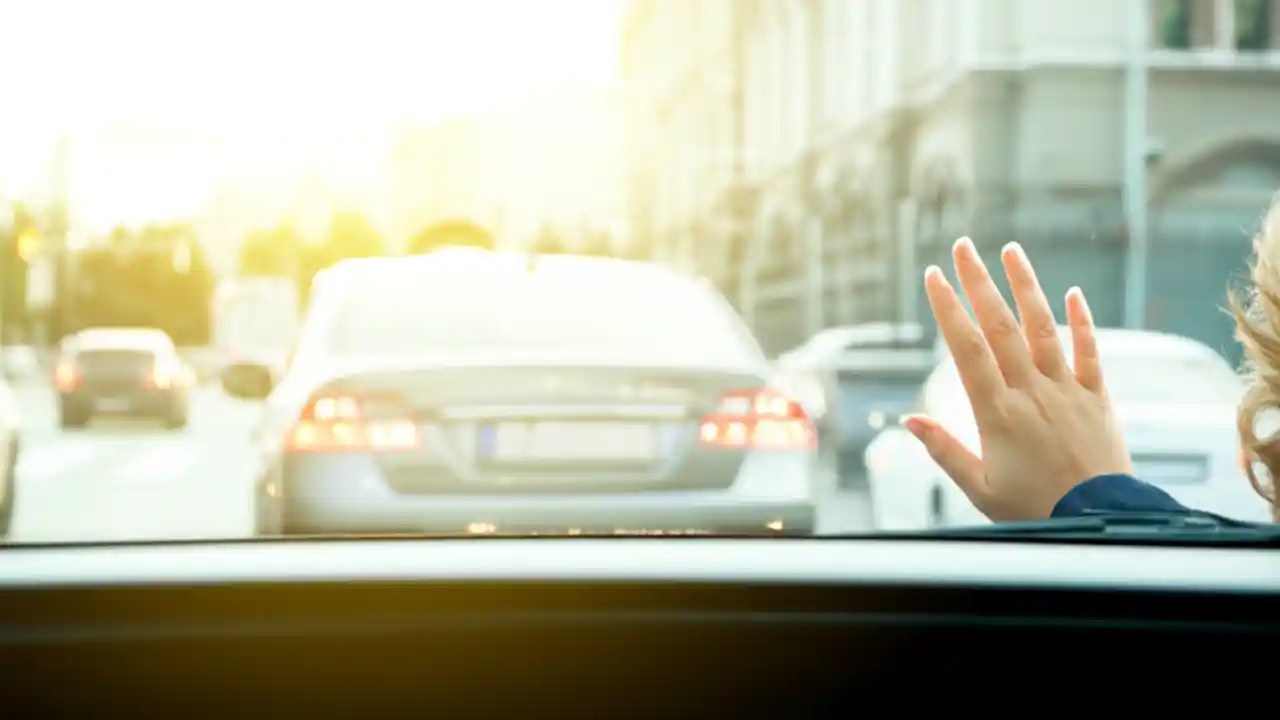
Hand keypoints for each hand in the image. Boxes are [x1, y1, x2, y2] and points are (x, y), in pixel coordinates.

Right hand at [903, 237, 1130, 521]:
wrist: (1099, 520)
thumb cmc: (1034, 510)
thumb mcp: (978, 488)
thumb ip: (944, 450)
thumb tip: (908, 420)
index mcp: (996, 412)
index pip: (966, 348)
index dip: (948, 308)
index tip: (933, 276)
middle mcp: (1031, 392)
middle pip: (1000, 326)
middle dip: (979, 282)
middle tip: (963, 246)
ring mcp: (1066, 390)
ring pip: (1043, 328)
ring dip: (1026, 286)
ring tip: (1011, 250)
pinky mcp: (1097, 398)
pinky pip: (1089, 353)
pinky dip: (1082, 321)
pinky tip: (1072, 292)